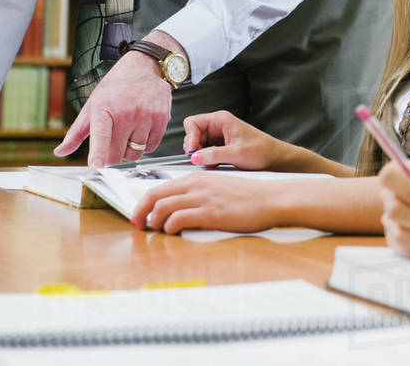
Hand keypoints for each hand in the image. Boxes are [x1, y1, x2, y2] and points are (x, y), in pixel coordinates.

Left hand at [53, 52, 171, 167]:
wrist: (144, 68)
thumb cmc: (115, 89)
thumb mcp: (92, 105)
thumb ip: (76, 132)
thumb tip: (60, 152)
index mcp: (104, 108)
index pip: (101, 134)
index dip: (99, 151)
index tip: (97, 164)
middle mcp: (126, 112)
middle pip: (117, 154)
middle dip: (112, 157)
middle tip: (111, 145)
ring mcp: (145, 115)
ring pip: (135, 153)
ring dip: (129, 151)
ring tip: (127, 135)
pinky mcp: (161, 118)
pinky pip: (151, 147)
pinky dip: (145, 146)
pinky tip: (141, 132)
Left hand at [131, 172, 290, 233]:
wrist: (271, 198)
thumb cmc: (249, 197)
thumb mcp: (220, 187)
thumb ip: (200, 193)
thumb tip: (181, 207)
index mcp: (198, 177)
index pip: (161, 187)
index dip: (144, 202)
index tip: (140, 214)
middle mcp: (196, 184)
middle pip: (155, 195)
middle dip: (141, 212)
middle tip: (139, 225)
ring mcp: (202, 198)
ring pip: (163, 207)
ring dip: (155, 222)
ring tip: (157, 231)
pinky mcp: (210, 213)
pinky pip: (178, 219)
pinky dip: (170, 228)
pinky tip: (173, 232)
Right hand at [183, 111, 286, 168]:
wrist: (274, 158)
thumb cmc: (261, 151)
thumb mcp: (236, 154)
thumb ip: (213, 155)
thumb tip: (194, 157)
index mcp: (221, 119)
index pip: (192, 123)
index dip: (190, 137)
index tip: (192, 152)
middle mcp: (218, 125)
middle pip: (193, 134)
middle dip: (195, 148)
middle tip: (201, 160)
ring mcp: (219, 135)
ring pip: (198, 144)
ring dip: (201, 154)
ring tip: (213, 162)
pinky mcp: (221, 145)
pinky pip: (206, 150)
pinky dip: (207, 158)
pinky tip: (216, 164)